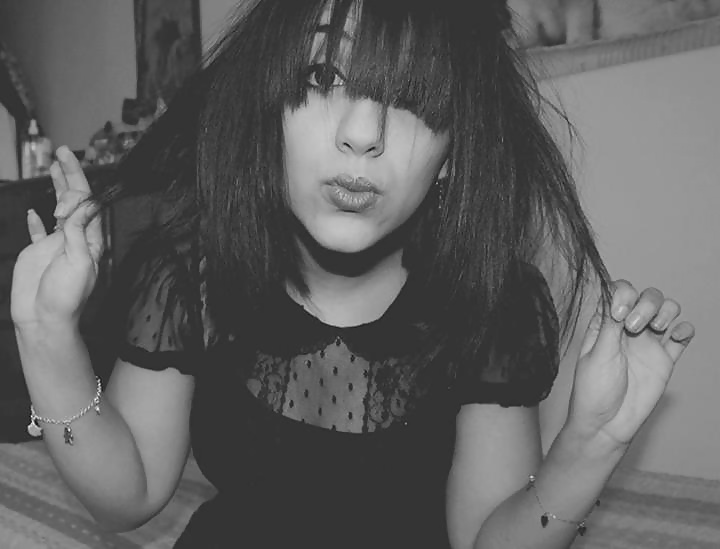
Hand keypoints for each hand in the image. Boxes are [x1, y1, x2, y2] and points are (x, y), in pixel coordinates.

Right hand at [11, 146, 103, 328]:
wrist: (44, 320)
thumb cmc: (65, 296)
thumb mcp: (78, 261)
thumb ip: (76, 232)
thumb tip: (79, 204)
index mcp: (90, 239)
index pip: (87, 203)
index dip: (78, 185)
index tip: (64, 182)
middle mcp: (75, 238)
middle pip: (74, 200)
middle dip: (69, 175)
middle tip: (62, 151)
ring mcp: (55, 244)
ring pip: (58, 210)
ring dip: (57, 189)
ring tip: (53, 167)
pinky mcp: (37, 253)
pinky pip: (38, 232)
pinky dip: (36, 221)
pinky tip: (34, 212)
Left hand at [566, 280, 694, 450]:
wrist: (606, 425)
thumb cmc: (592, 391)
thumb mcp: (597, 356)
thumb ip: (610, 326)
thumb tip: (616, 295)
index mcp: (605, 324)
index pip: (619, 292)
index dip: (623, 294)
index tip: (620, 315)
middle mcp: (627, 329)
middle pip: (646, 297)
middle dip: (646, 303)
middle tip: (634, 326)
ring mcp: (647, 343)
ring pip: (666, 311)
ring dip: (666, 311)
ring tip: (656, 328)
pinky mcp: (664, 360)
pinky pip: (681, 337)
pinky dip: (684, 330)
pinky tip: (676, 335)